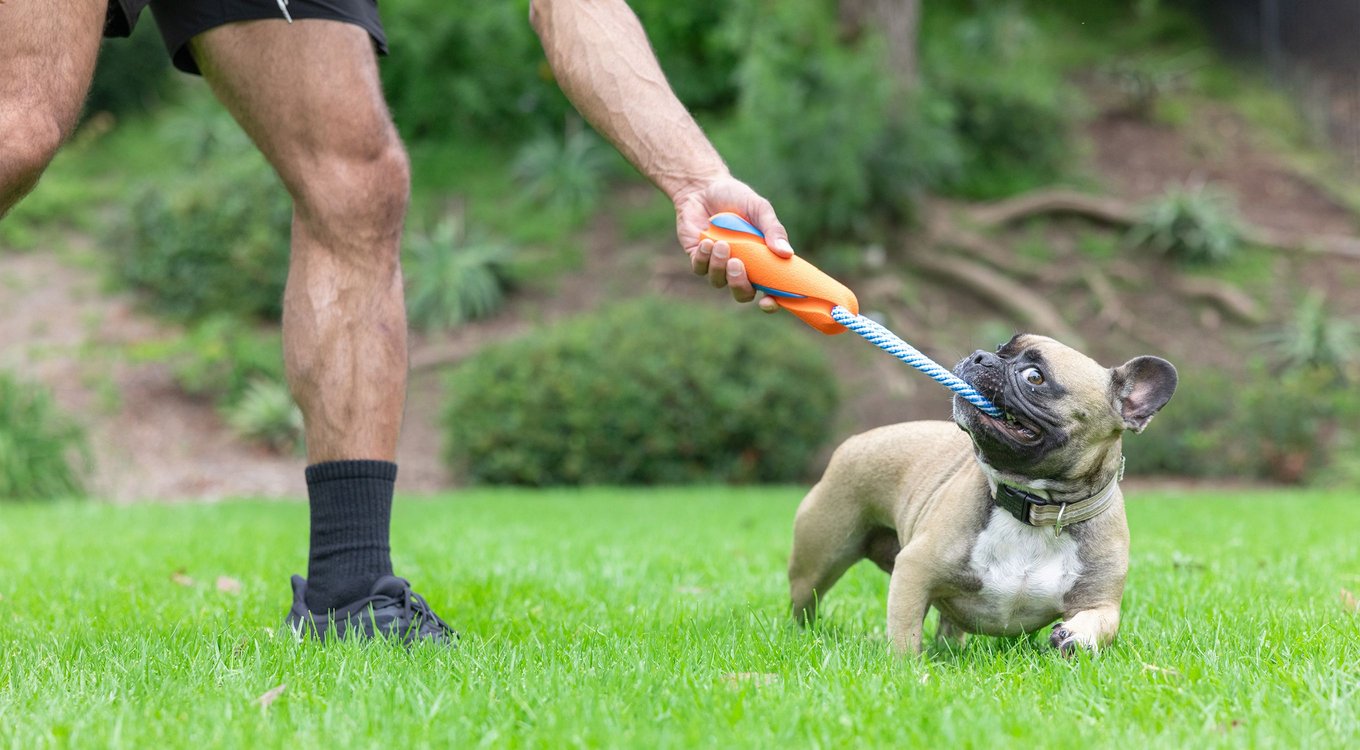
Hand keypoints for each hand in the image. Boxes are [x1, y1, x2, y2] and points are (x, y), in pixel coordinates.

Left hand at [674, 177, 794, 312]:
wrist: (704, 186)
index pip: (770, 290)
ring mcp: (717, 265)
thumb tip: (787, 254)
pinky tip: (707, 241)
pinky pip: (700, 268)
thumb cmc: (737, 198)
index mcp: (761, 260)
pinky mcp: (697, 258)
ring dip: (720, 266)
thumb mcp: (760, 209)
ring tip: (721, 244)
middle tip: (737, 264)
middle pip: (742, 294)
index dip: (771, 303)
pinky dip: (704, 257)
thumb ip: (773, 230)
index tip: (768, 302)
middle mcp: (741, 267)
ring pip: (718, 282)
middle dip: (739, 284)